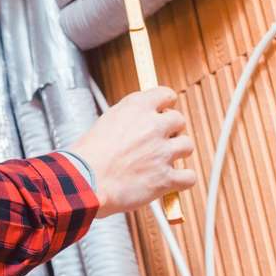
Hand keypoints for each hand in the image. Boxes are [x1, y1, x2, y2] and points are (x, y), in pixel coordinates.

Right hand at [67, 86, 196, 217]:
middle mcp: (153, 126)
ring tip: (163, 160)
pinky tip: (172, 180)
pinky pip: (189, 176)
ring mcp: (162, 152)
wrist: (85, 181)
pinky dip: (183, 180)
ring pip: (187, 145)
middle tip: (158, 141)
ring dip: (177, 153)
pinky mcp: (166, 177)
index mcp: (136, 107)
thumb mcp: (106, 121)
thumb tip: (140, 120)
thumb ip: (129, 117)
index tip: (163, 112)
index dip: (165, 105)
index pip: (166, 95)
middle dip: (171, 131)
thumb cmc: (88, 155)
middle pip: (179, 120)